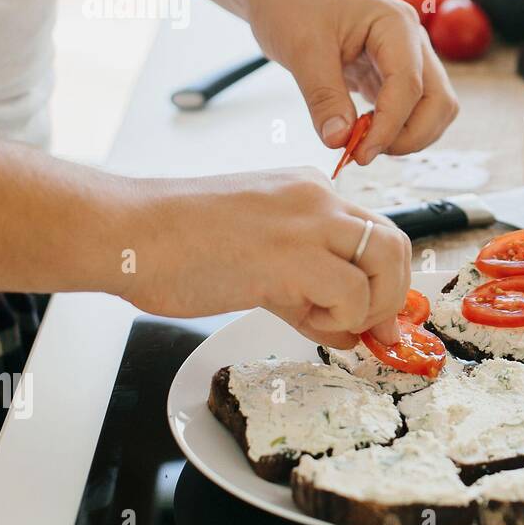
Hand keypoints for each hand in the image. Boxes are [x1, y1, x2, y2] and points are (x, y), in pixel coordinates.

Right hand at [118, 168, 410, 347]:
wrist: (127, 232)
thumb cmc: (176, 247)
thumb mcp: (260, 263)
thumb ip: (308, 293)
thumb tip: (350, 332)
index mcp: (310, 192)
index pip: (376, 233)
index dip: (385, 281)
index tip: (374, 318)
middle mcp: (318, 198)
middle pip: (396, 244)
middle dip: (392, 295)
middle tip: (367, 329)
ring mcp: (307, 221)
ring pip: (386, 261)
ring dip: (371, 306)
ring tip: (327, 321)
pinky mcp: (291, 255)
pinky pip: (352, 292)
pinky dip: (341, 318)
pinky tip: (302, 320)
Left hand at [247, 0, 458, 166]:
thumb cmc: (290, 2)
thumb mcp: (301, 49)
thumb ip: (323, 97)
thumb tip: (339, 141)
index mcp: (396, 25)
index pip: (410, 86)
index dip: (390, 126)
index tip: (359, 153)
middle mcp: (412, 41)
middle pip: (438, 102)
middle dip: (409, 136)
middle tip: (364, 153)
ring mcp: (406, 58)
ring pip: (432, 110)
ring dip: (406, 136)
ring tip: (361, 143)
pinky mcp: (391, 74)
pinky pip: (409, 109)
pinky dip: (392, 129)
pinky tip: (360, 133)